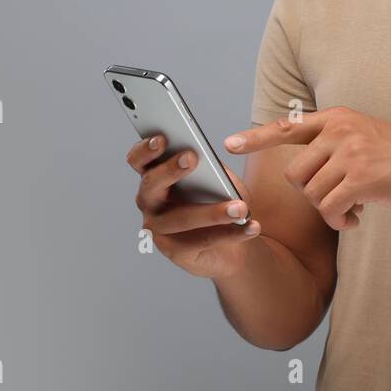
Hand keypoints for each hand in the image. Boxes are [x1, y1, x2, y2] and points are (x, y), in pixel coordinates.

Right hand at [127, 134, 260, 278]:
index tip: (162, 138)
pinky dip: (231, 234)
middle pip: (150, 185)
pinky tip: (251, 226)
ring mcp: (159, 229)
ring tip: (240, 208)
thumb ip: (211, 169)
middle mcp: (149, 202)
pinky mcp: (175, 252)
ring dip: (212, 212)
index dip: (145, 149)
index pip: (139, 160)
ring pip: (181, 218)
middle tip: (191, 158)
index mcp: (155, 177)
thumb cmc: (219, 200)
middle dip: (169, 170)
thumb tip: (209, 162)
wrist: (231, 242)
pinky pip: (203, 241)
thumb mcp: (219, 179)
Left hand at [223, 107, 390, 230]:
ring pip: (311, 193)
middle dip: (310, 194)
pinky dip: (338, 221)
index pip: (287, 127)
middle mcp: (341, 129)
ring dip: (327, 210)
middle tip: (336, 200)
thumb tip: (302, 169)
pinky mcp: (360, 176)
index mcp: (339, 117)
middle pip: (295, 172)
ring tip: (351, 209)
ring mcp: (350, 150)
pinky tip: (357, 218)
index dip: (256, 138)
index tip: (228, 144)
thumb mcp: (365, 138)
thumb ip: (334, 144)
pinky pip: (328, 209)